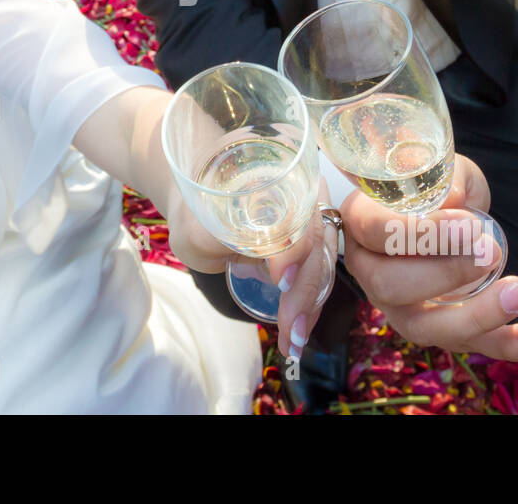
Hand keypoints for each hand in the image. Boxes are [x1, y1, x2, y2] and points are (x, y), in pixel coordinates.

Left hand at [166, 177, 336, 354]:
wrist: (199, 210)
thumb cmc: (194, 218)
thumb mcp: (197, 229)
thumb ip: (219, 235)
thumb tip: (252, 255)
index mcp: (276, 177)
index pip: (296, 211)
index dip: (293, 247)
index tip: (281, 279)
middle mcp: (303, 191)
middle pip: (317, 243)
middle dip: (305, 292)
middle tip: (290, 331)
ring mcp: (312, 217)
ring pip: (323, 263)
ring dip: (311, 304)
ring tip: (294, 339)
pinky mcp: (312, 243)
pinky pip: (319, 272)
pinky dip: (311, 303)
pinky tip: (299, 329)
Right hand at [339, 153, 517, 361]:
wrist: (447, 210)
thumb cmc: (435, 185)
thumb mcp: (441, 168)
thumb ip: (444, 180)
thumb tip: (453, 204)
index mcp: (361, 222)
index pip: (376, 233)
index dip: (419, 233)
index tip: (467, 225)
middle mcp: (370, 269)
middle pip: (390, 286)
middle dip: (444, 274)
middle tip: (490, 252)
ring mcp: (398, 305)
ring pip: (424, 327)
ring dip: (476, 315)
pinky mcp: (435, 328)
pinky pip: (467, 344)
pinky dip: (506, 343)